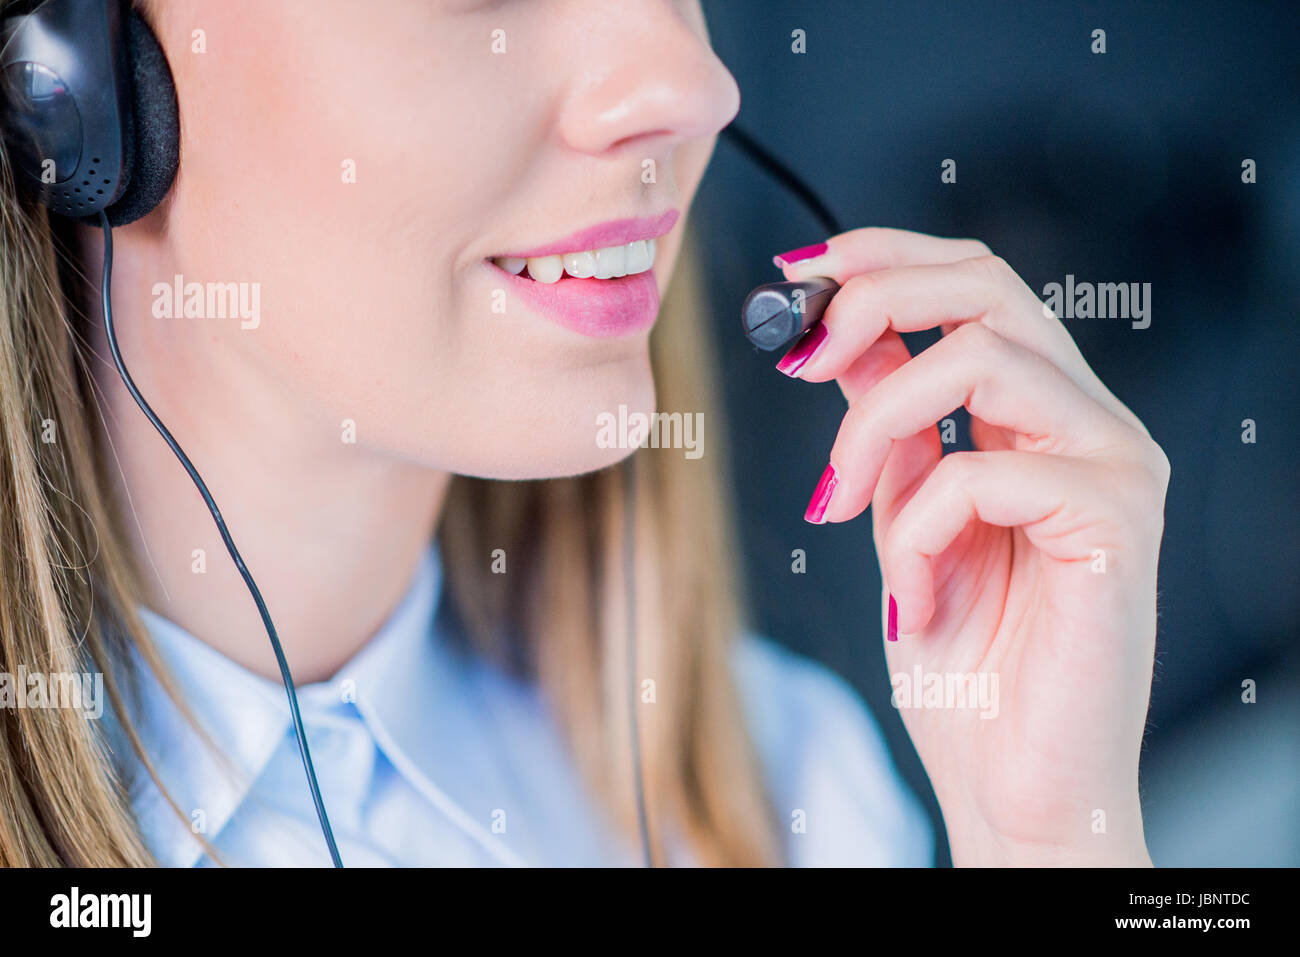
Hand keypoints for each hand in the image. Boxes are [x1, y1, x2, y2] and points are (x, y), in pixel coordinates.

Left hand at [777, 228, 1166, 865]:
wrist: (1012, 786)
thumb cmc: (965, 664)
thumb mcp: (904, 519)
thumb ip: (893, 430)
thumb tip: (848, 338)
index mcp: (1043, 414)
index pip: (977, 282)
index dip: (882, 258)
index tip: (796, 278)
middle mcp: (1090, 422)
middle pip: (988, 285)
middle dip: (873, 299)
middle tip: (799, 357)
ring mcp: (1114, 466)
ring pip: (982, 359)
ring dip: (876, 427)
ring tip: (842, 505)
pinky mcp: (1117, 522)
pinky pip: (985, 473)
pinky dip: (918, 529)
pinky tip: (914, 595)